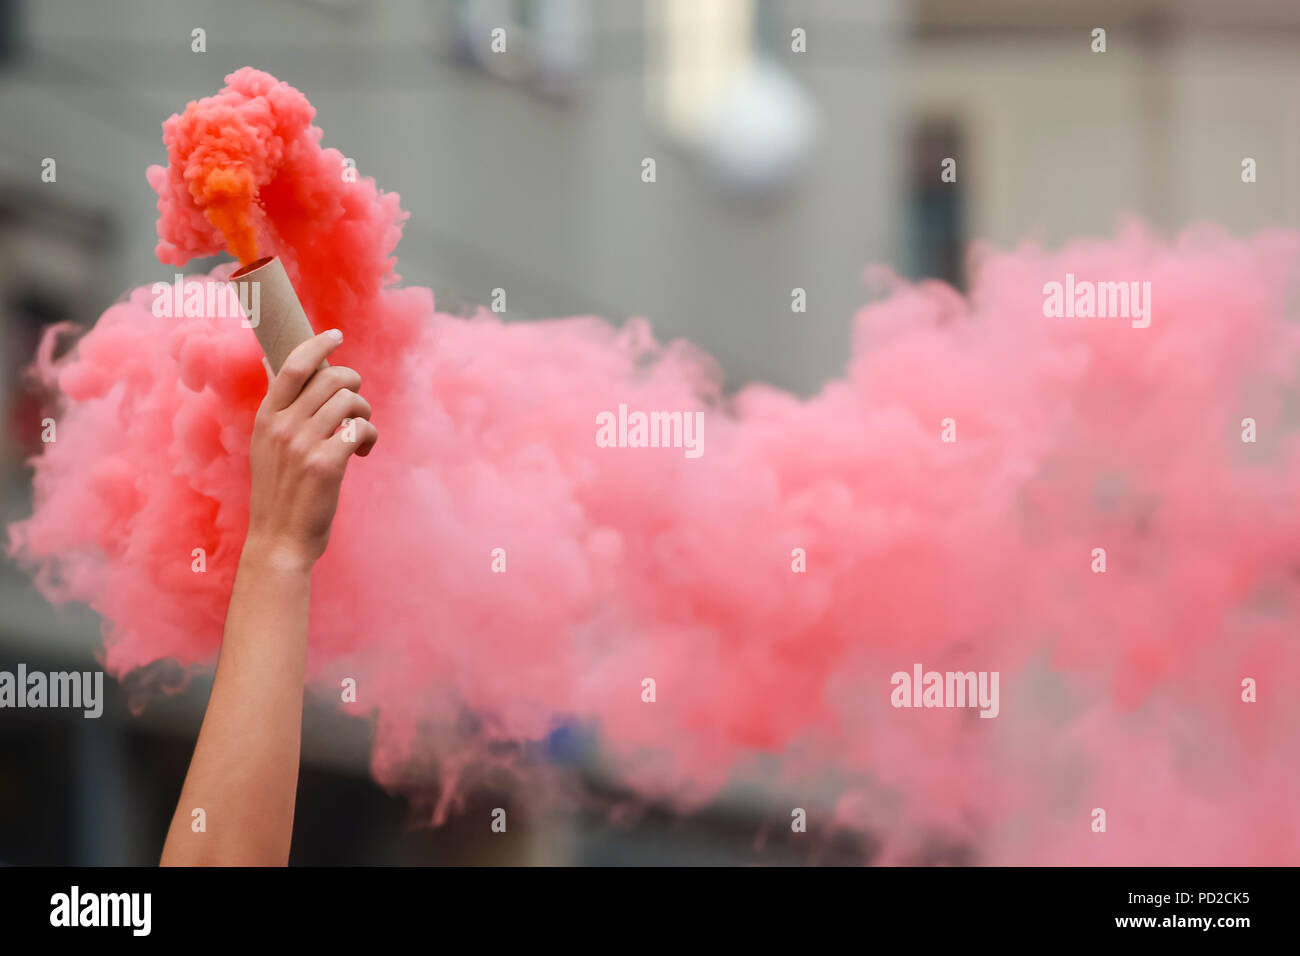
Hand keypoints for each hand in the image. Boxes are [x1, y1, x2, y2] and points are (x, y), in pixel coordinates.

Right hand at [244, 330, 377, 570]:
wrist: (279, 541)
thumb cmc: (279, 493)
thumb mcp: (266, 446)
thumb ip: (277, 409)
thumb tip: (276, 363)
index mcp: (265, 417)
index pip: (291, 364)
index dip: (317, 345)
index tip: (336, 335)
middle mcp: (281, 426)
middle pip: (331, 378)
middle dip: (354, 385)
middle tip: (356, 407)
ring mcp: (303, 444)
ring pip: (350, 400)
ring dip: (364, 413)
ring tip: (358, 434)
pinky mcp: (326, 464)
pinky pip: (361, 428)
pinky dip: (369, 436)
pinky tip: (362, 451)